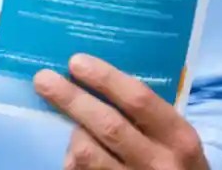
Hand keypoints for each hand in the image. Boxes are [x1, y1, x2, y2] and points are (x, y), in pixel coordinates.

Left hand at [33, 54, 207, 169]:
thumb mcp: (173, 138)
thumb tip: (94, 77)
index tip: (76, 62)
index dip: (105, 78)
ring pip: (87, 152)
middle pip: (107, 125)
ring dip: (74, 135)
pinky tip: (74, 154)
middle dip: (72, 99)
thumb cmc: (175, 162)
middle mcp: (158, 162)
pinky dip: (71, 160)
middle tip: (43, 79)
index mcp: (178, 137)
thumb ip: (145, 113)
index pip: (138, 100)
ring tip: (70, 126)